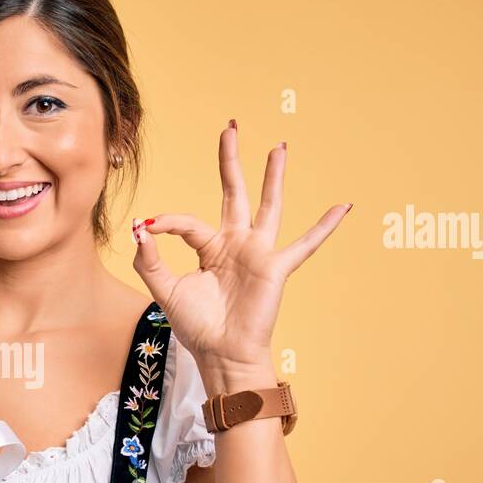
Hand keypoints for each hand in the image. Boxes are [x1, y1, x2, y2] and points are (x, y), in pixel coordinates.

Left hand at [130, 119, 350, 375]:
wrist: (221, 354)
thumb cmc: (196, 327)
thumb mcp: (165, 291)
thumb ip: (150, 260)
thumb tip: (140, 228)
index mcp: (209, 248)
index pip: (188, 222)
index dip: (168, 222)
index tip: (150, 227)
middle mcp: (235, 244)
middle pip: (234, 192)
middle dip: (231, 161)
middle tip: (230, 128)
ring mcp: (257, 252)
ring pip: (268, 205)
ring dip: (273, 176)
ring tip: (278, 147)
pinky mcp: (275, 266)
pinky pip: (305, 244)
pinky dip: (324, 226)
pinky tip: (343, 206)